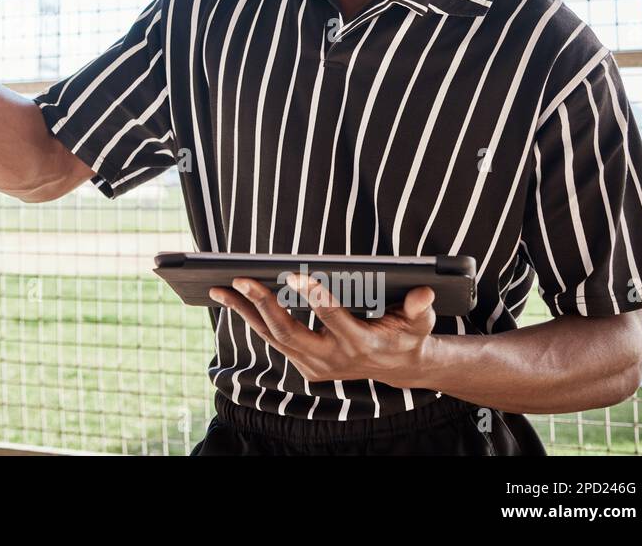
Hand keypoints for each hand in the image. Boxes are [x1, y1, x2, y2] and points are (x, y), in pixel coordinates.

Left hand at [209, 273, 437, 388]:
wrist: (400, 368)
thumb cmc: (408, 335)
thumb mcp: (419, 322)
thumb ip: (419, 307)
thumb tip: (423, 292)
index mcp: (360, 344)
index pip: (332, 318)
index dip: (313, 296)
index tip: (293, 274)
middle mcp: (332, 359)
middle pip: (289, 332)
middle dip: (262, 304)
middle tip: (239, 278)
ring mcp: (314, 364)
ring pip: (272, 337)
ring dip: (244, 311)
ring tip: (218, 287)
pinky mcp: (304, 364)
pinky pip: (272, 339)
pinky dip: (250, 318)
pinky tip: (231, 299)